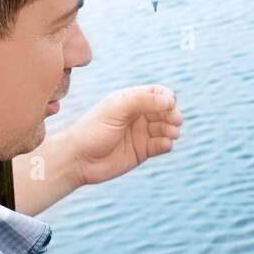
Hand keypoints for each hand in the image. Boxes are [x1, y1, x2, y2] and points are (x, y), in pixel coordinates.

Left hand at [64, 85, 183, 186]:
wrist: (78, 159)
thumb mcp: (116, 109)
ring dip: (172, 130)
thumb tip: (170, 100)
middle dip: (173, 115)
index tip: (170, 105)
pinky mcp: (143, 151)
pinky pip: (162, 145)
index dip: (167, 98)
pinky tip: (164, 145)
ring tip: (171, 134)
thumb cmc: (93, 129)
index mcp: (130, 100)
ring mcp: (141, 133)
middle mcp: (138, 115)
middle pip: (166, 111)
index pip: (158, 93)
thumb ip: (142, 100)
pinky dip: (167, 144)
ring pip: (166, 128)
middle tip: (175, 121)